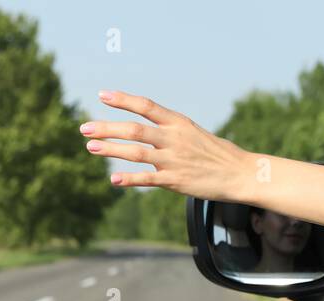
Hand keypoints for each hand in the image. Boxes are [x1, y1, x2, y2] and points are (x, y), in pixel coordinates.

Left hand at [80, 90, 254, 201]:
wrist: (240, 174)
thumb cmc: (216, 154)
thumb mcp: (193, 133)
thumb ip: (169, 131)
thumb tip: (148, 129)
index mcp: (178, 123)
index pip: (146, 106)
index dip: (123, 100)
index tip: (102, 95)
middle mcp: (174, 138)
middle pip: (134, 129)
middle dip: (106, 127)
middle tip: (83, 127)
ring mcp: (174, 160)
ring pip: (136, 152)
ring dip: (111, 149)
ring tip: (90, 147)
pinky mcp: (176, 181)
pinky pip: (148, 179)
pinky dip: (130, 179)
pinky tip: (113, 179)